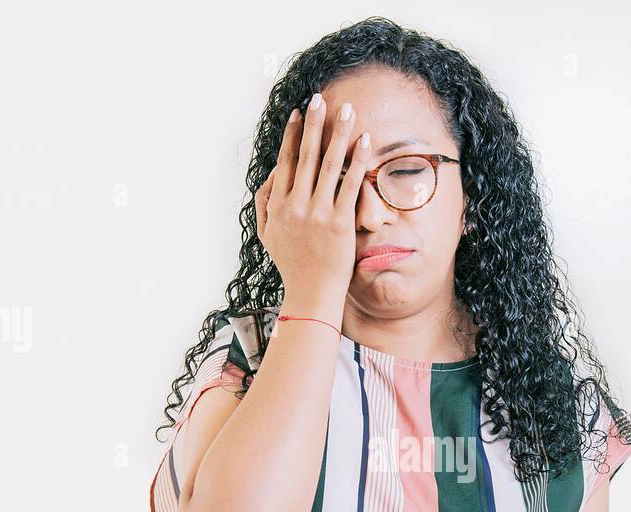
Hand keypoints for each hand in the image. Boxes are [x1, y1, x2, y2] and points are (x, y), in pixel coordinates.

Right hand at [255, 94, 370, 301]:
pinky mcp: (340, 223)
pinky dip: (358, 161)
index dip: (292, 135)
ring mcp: (318, 213)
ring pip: (329, 165)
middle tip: (320, 98)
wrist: (310, 294)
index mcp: (278, 205)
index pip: (286, 161)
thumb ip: (265, 202)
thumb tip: (272, 173)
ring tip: (348, 111)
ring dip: (338, 134)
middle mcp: (296, 205)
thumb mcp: (267, 234)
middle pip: (306, 156)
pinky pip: (350, 185)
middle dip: (313, 124)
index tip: (298, 113)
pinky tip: (365, 141)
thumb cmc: (291, 265)